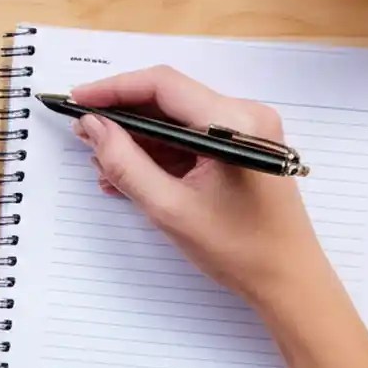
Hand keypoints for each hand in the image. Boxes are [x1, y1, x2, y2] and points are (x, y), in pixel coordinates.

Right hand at [69, 65, 332, 305]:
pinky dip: (160, 151)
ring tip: (103, 162)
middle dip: (122, 115)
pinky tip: (130, 173)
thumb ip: (125, 162)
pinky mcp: (243, 146)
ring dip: (138, 137)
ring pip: (176, 118)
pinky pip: (191, 135)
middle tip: (84, 133)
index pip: (162, 85)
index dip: (113, 88)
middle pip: (168, 98)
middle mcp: (246, 114)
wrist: (290, 281)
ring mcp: (247, 129)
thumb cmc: (238, 250)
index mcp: (234, 122)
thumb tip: (92, 126)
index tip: (77, 100)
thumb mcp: (169, 208)